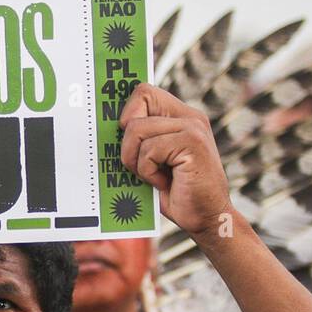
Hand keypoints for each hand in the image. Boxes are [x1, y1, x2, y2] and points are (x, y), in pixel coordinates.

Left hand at [118, 84, 232, 240]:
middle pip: (136, 105)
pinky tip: (165, 183)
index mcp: (180, 116)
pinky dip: (148, 172)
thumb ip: (139, 138)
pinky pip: (149, 150)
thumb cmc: (175, 192)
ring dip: (136, 161)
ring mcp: (193, 128)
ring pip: (136, 130)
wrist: (206, 219)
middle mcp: (189, 117)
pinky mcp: (193, 143)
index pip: (143, 92)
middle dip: (127, 140)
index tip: (126, 138)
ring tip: (155, 176)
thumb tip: (104, 125)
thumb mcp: (152, 160)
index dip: (127, 113)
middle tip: (140, 163)